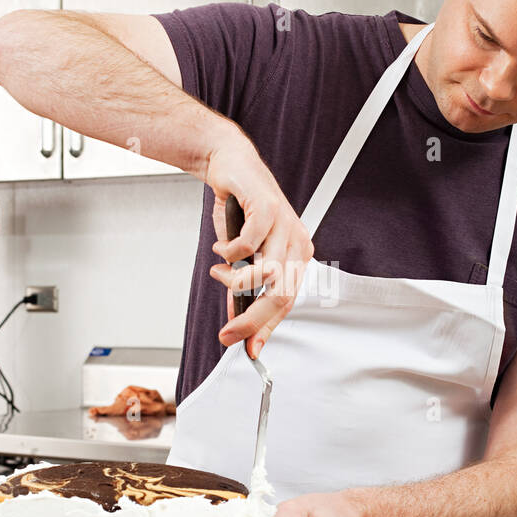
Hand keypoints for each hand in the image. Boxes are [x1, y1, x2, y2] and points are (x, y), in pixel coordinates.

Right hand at [205, 130, 313, 358]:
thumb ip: (243, 288)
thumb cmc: (239, 211)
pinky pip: (246, 246)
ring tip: (219, 271)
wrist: (231, 167)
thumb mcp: (243, 257)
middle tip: (227, 333)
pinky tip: (222, 248)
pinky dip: (228, 253)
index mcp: (297, 257)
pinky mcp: (269, 209)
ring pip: (266, 274)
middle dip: (250, 320)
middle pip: (280, 295)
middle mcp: (297, 243)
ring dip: (233, 281)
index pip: (287, 302)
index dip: (267, 329)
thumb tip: (238, 322)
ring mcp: (286, 226)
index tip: (250, 349)